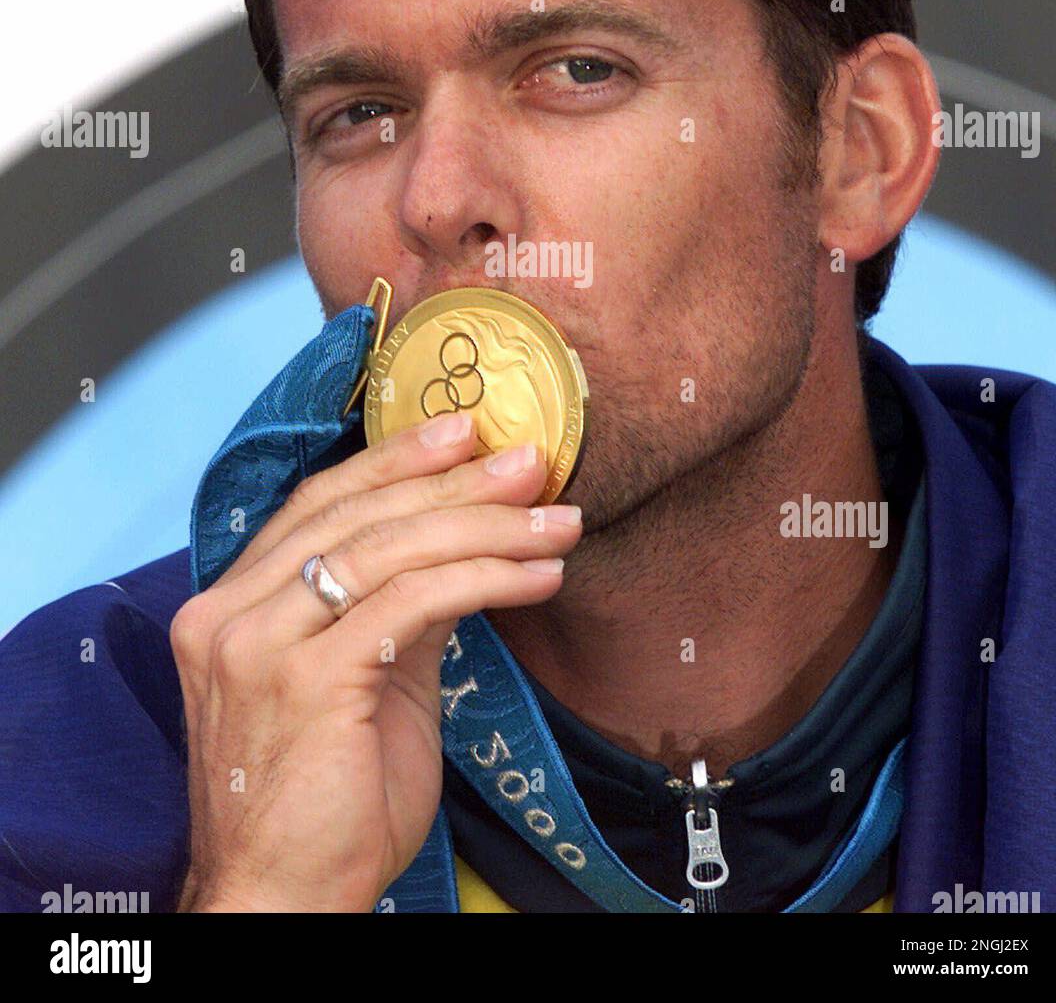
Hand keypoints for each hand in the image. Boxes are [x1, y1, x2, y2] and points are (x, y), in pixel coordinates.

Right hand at [170, 411, 580, 911]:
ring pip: (388, 550)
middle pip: (356, 515)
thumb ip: (399, 609)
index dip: (393, 460)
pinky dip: (485, 578)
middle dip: (453, 480)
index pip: (319, 506)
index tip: (462, 430)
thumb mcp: (365, 683)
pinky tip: (538, 577)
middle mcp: (229, 613)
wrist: (284, 898)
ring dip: (486, 527)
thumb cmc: (326, 800)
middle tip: (529, 461)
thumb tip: (464, 545)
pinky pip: (412, 604)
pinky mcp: (308, 680)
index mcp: (230, 605)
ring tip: (555, 521)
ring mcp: (259, 645)